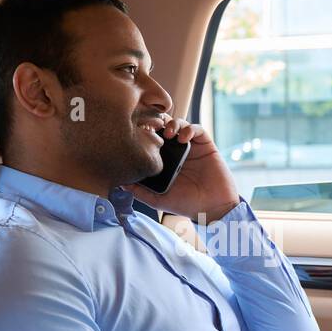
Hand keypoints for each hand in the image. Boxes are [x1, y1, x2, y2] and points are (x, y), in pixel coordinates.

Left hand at [122, 116, 239, 221]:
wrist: (212, 208)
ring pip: (179, 123)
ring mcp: (191, 146)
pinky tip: (184, 138)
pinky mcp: (205, 144)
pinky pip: (197, 129)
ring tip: (168, 133)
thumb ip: (139, 191)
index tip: (137, 132)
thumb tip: (119, 182)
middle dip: (157, 122)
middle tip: (151, 126)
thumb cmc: (186, 205)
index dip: (145, 132)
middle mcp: (176, 151)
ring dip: (172, 123)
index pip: (152, 139)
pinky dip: (189, 128)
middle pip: (164, 126)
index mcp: (164, 160)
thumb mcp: (157, 199)